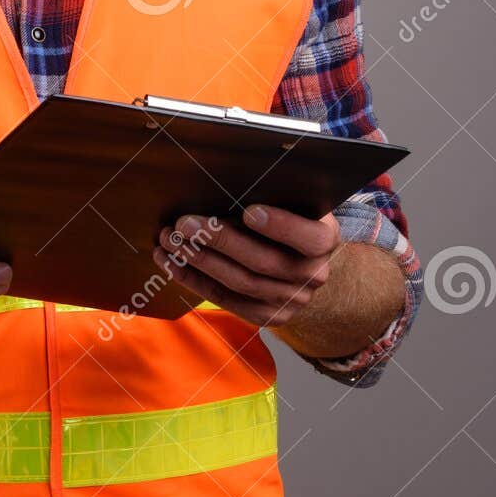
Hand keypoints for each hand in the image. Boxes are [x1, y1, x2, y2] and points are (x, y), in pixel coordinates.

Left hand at [152, 204, 343, 328]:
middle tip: (185, 223)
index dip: (280, 226)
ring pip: (239, 283)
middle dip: (219, 241)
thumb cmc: (290, 219)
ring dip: (198, 261)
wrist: (303, 263)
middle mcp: (313, 275)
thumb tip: (230, 180)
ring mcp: (291, 301)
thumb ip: (276, 195)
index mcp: (325, 241)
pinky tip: (171, 263)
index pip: (309, 238)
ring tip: (170, 240)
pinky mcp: (267, 316)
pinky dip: (195, 281)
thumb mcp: (294, 203)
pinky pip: (226, 299)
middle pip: (262, 262)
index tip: (250, 211)